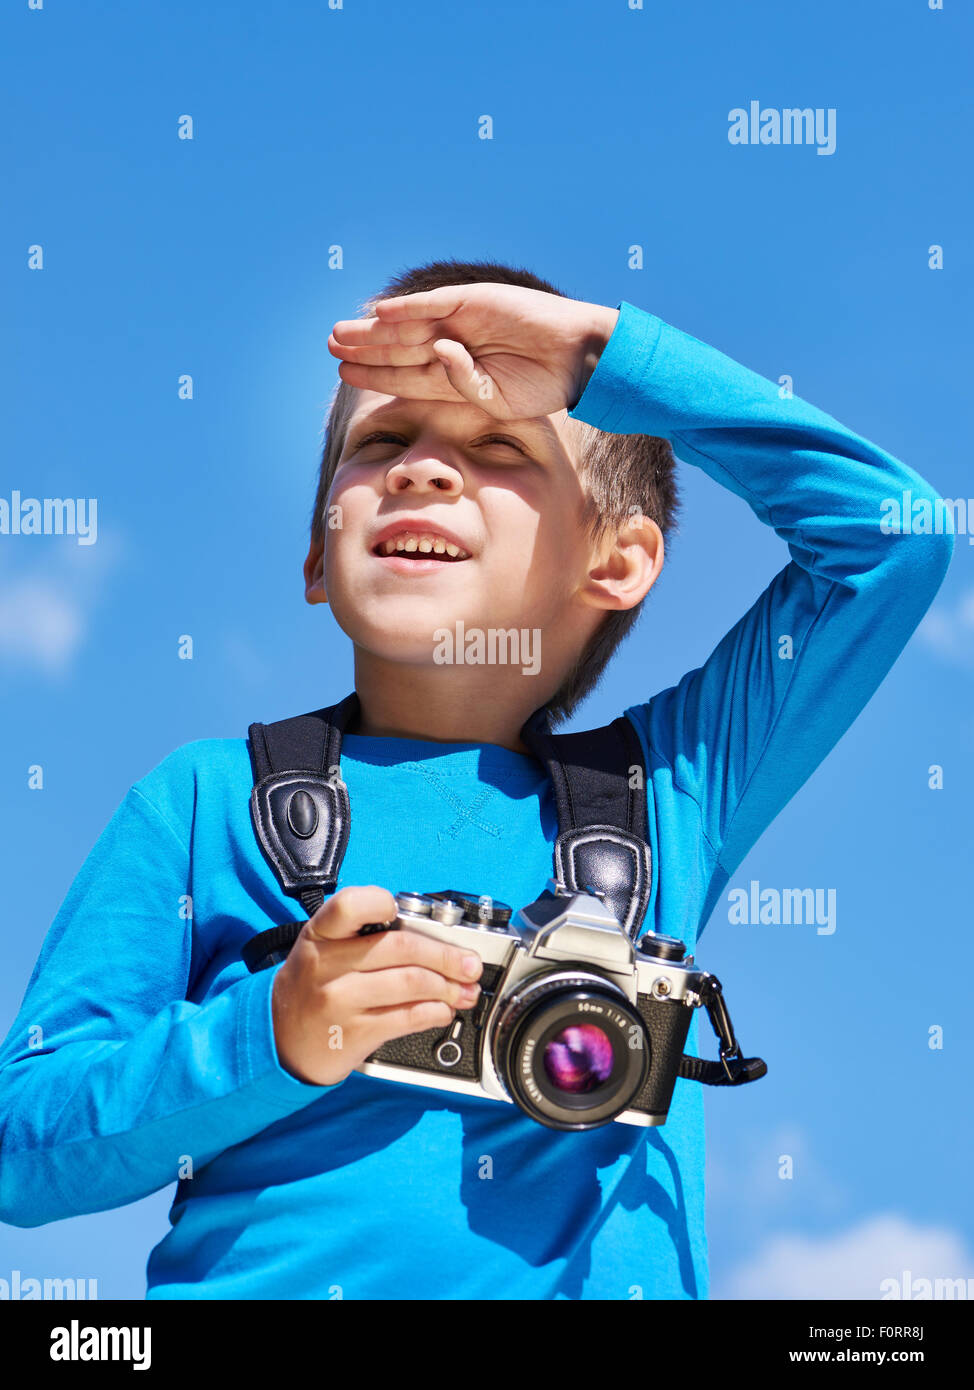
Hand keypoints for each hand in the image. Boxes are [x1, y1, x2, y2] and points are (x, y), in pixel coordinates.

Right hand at [270, 885, 483, 1086]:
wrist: (280, 1038)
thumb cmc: (313, 984)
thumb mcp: (322, 948)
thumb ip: (364, 934)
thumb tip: (432, 936)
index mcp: (321, 934)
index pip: (351, 906)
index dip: (382, 903)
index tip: (404, 911)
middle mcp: (328, 965)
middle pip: (400, 949)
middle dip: (446, 955)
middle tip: (470, 962)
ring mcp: (340, 1001)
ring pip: (411, 984)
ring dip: (449, 987)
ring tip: (465, 990)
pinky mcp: (354, 1033)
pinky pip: (407, 1018)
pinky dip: (435, 1012)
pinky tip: (443, 1010)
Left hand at [327, 282, 618, 419]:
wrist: (577, 358)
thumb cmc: (541, 387)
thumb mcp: (494, 400)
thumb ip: (460, 383)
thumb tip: (436, 353)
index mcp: (454, 374)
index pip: (405, 374)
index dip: (374, 374)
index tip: (344, 374)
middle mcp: (453, 344)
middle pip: (398, 347)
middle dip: (364, 348)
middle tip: (331, 347)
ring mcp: (463, 320)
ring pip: (408, 325)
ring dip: (374, 329)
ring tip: (340, 333)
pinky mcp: (477, 300)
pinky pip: (435, 303)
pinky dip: (408, 308)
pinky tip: (379, 313)